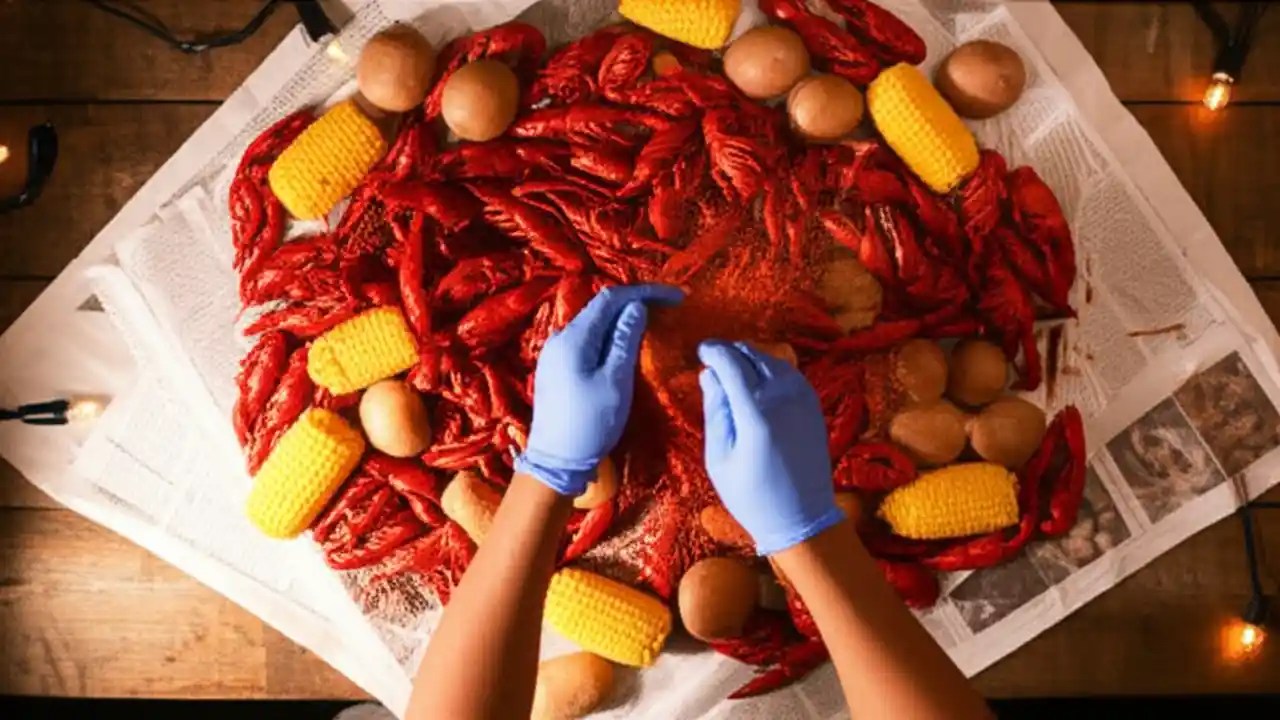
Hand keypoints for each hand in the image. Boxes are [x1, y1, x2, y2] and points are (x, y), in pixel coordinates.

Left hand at [517, 283, 683, 495]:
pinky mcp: (558, 369)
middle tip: (669, 309)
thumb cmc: (589, 424)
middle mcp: (560, 339)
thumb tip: (636, 307)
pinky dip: (610, 337)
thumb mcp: (615, 382)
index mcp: (573, 338)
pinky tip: (628, 346)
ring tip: (653, 324)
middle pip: (601, 308)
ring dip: (623, 320)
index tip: (676, 297)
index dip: (644, 292)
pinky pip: (587, 341)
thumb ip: (626, 341)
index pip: (610, 298)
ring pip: (594, 325)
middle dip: (635, 303)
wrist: (556, 462)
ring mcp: (556, 354)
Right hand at [699, 341, 841, 554]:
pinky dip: (771, 367)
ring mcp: (803, 401)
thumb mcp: (720, 458)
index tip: (702, 351)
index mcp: (756, 415)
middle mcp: (784, 400)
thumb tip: (709, 375)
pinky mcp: (814, 407)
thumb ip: (715, 412)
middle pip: (755, 357)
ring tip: (733, 364)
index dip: (715, 352)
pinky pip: (791, 374)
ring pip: (775, 361)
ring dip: (752, 356)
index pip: (733, 365)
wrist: (802, 517)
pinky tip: (758, 377)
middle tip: (713, 356)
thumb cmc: (752, 495)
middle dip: (732, 351)